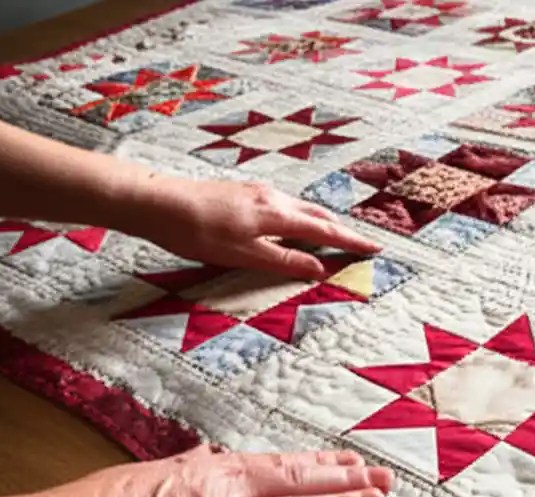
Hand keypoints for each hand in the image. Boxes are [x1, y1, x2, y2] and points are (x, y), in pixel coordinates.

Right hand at [25, 445, 391, 496]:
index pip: (276, 464)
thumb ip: (184, 466)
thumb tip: (209, 454)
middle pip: (296, 483)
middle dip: (345, 481)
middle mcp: (221, 491)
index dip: (318, 464)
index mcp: (205, 470)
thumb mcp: (144, 473)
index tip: (351, 461)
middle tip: (386, 479)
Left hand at [119, 177, 381, 278]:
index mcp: (277, 215)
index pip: (325, 230)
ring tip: (332, 235)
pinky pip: (284, 204)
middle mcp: (273, 198)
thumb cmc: (198, 233)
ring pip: (300, 206)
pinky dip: (300, 215)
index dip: (351, 240)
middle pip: (318, 213)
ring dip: (321, 221)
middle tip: (360, 243)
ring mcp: (258, 192)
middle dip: (341, 229)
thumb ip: (283, 261)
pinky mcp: (244, 191)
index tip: (375, 247)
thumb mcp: (243, 255)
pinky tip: (292, 223)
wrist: (159, 203)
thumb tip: (319, 267)